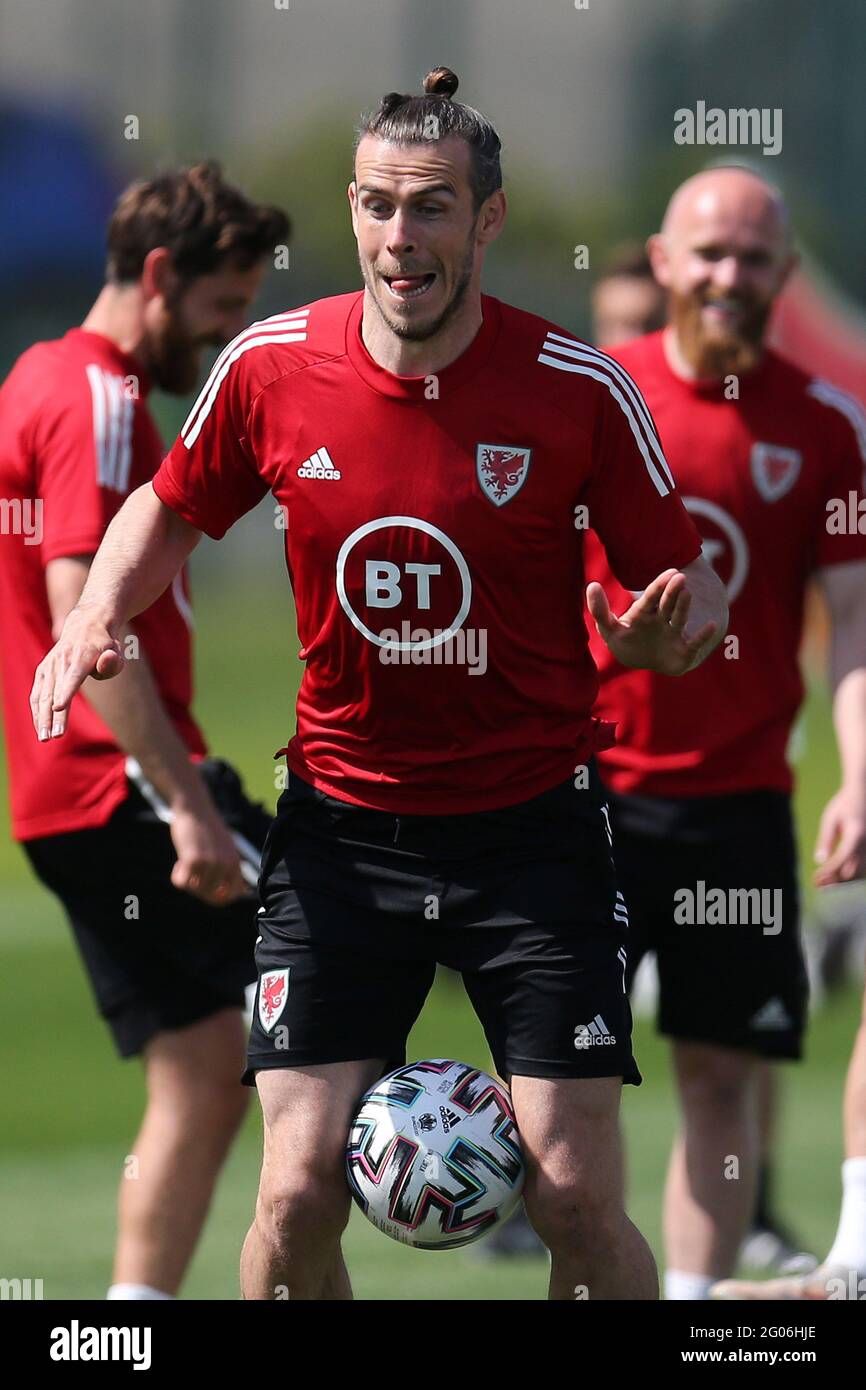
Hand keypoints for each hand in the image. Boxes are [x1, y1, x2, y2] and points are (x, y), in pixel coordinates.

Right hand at [30, 605, 123, 739]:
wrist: (84, 626)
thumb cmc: (105, 646)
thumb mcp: (116, 651)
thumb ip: (113, 662)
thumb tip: (106, 663)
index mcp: (82, 655)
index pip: (73, 676)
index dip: (66, 692)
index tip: (59, 707)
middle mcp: (62, 660)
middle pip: (55, 691)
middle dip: (53, 715)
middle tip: (54, 736)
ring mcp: (50, 665)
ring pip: (42, 695)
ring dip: (42, 717)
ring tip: (44, 738)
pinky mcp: (43, 671)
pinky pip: (37, 694)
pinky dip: (37, 711)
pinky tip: (40, 728)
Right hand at [169, 805, 248, 904]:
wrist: (194, 808)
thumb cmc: (207, 830)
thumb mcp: (226, 850)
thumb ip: (234, 871)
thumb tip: (243, 892)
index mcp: (235, 862)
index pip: (232, 895)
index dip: (217, 897)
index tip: (205, 885)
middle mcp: (226, 864)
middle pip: (212, 897)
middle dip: (199, 890)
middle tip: (192, 874)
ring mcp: (211, 862)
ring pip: (196, 891)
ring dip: (187, 880)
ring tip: (185, 863)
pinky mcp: (194, 859)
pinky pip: (182, 883)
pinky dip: (176, 877)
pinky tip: (178, 862)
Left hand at [587, 568, 719, 675]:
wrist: (643, 661)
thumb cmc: (627, 642)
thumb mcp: (609, 629)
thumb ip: (600, 610)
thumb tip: (591, 585)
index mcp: (644, 611)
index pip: (652, 596)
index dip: (659, 585)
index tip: (670, 572)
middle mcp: (662, 619)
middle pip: (667, 604)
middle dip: (672, 592)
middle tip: (679, 577)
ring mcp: (674, 634)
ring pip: (679, 619)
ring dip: (683, 607)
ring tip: (687, 593)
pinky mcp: (684, 651)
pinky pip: (694, 643)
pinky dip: (702, 635)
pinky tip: (711, 626)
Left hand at [814, 786, 865, 885]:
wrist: (863, 794)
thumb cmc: (845, 804)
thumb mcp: (830, 818)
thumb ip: (826, 839)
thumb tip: (820, 860)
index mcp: (856, 834)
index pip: (841, 859)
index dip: (828, 872)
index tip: (816, 879)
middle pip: (851, 871)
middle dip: (834, 880)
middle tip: (817, 884)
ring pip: (859, 873)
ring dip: (842, 880)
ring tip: (824, 882)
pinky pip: (863, 868)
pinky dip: (851, 875)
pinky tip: (837, 874)